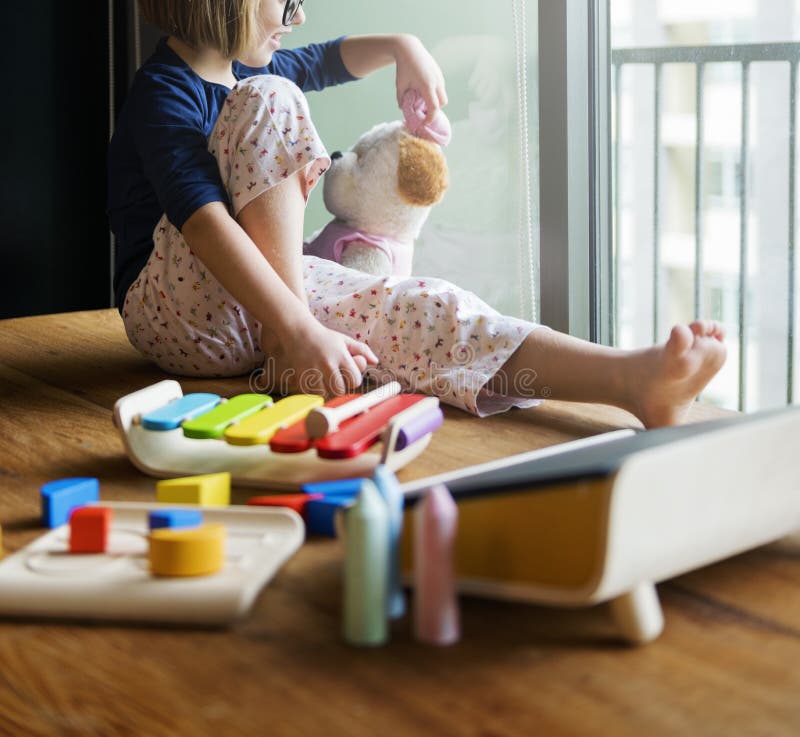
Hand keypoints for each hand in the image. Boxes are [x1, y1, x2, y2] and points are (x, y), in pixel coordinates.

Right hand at [260, 320, 378, 397]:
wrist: (299, 331)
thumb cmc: (325, 338)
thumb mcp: (345, 340)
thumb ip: (363, 350)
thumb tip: (375, 362)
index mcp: (341, 355)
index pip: (355, 380)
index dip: (352, 379)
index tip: (347, 373)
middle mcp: (328, 364)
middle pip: (340, 390)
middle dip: (340, 386)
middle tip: (335, 377)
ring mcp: (313, 370)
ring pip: (326, 393)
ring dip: (327, 389)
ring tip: (325, 378)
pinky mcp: (301, 375)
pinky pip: (312, 393)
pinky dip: (314, 390)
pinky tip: (315, 379)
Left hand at [394, 35, 447, 123]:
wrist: (409, 48)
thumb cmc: (403, 67)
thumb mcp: (399, 85)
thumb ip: (401, 99)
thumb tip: (402, 109)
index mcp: (426, 85)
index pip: (434, 107)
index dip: (431, 118)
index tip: (424, 123)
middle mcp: (436, 81)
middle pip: (443, 103)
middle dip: (435, 109)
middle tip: (423, 110)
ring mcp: (439, 77)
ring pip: (443, 95)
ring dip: (435, 100)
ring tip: (422, 99)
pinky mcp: (439, 73)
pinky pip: (441, 88)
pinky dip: (435, 93)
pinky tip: (424, 89)